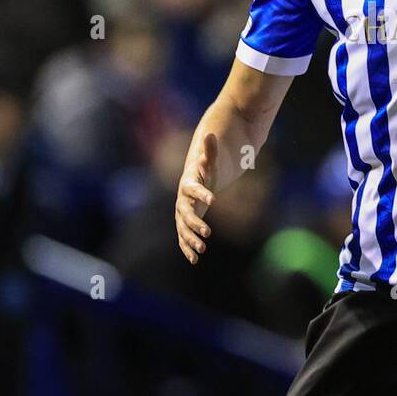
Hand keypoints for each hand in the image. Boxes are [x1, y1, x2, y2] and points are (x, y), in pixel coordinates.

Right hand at [174, 132, 217, 263]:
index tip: (214, 200)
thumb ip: (210, 150)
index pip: (193, 189)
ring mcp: (183, 213)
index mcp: (188, 184)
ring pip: (183, 228)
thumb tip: (210, 135)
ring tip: (202, 251)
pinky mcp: (186, 223)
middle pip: (185, 213)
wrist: (198, 178)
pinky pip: (184, 237)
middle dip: (195, 223)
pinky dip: (188, 248)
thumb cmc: (206, 168)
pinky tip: (194, 260)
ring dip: (190, 239)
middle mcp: (182, 200)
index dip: (202, 194)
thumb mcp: (211, 159)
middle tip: (208, 232)